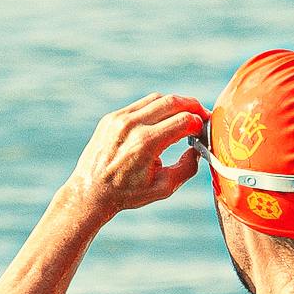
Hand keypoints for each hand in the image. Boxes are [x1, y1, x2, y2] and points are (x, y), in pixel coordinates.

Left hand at [68, 93, 206, 218]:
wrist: (90, 192)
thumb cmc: (126, 194)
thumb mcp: (163, 187)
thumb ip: (187, 168)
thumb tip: (199, 150)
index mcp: (146, 143)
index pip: (184, 120)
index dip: (199, 123)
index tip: (204, 130)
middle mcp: (132, 125)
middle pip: (172, 102)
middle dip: (192, 106)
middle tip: (202, 114)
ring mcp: (119, 119)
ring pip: (156, 99)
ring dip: (175, 104)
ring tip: (184, 116)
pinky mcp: (111, 118)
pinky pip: (140, 105)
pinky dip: (156, 108)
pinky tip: (162, 120)